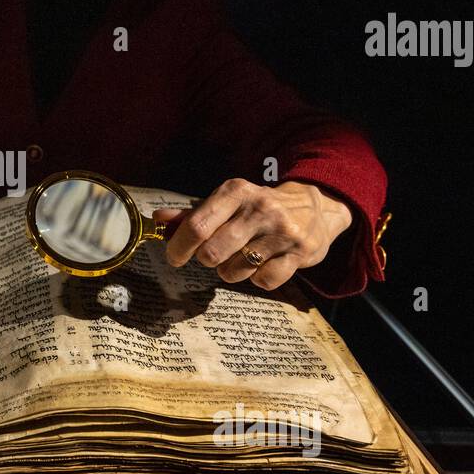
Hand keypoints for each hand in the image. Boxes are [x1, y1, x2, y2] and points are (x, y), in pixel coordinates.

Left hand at [153, 179, 353, 290]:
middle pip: (212, 253)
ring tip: (243, 256)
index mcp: (236, 191)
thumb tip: (157, 220)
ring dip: (231, 271)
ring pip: (235, 270)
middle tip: (215, 254)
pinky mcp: (300, 254)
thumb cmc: (258, 208)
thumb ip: (192, 214)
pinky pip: (263, 281)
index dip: (179, 247)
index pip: (197, 226)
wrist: (316, 207)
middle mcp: (259, 208)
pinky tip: (263, 264)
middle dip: (207, 260)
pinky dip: (257, 279)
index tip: (174, 258)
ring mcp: (281, 232)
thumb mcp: (227, 202)